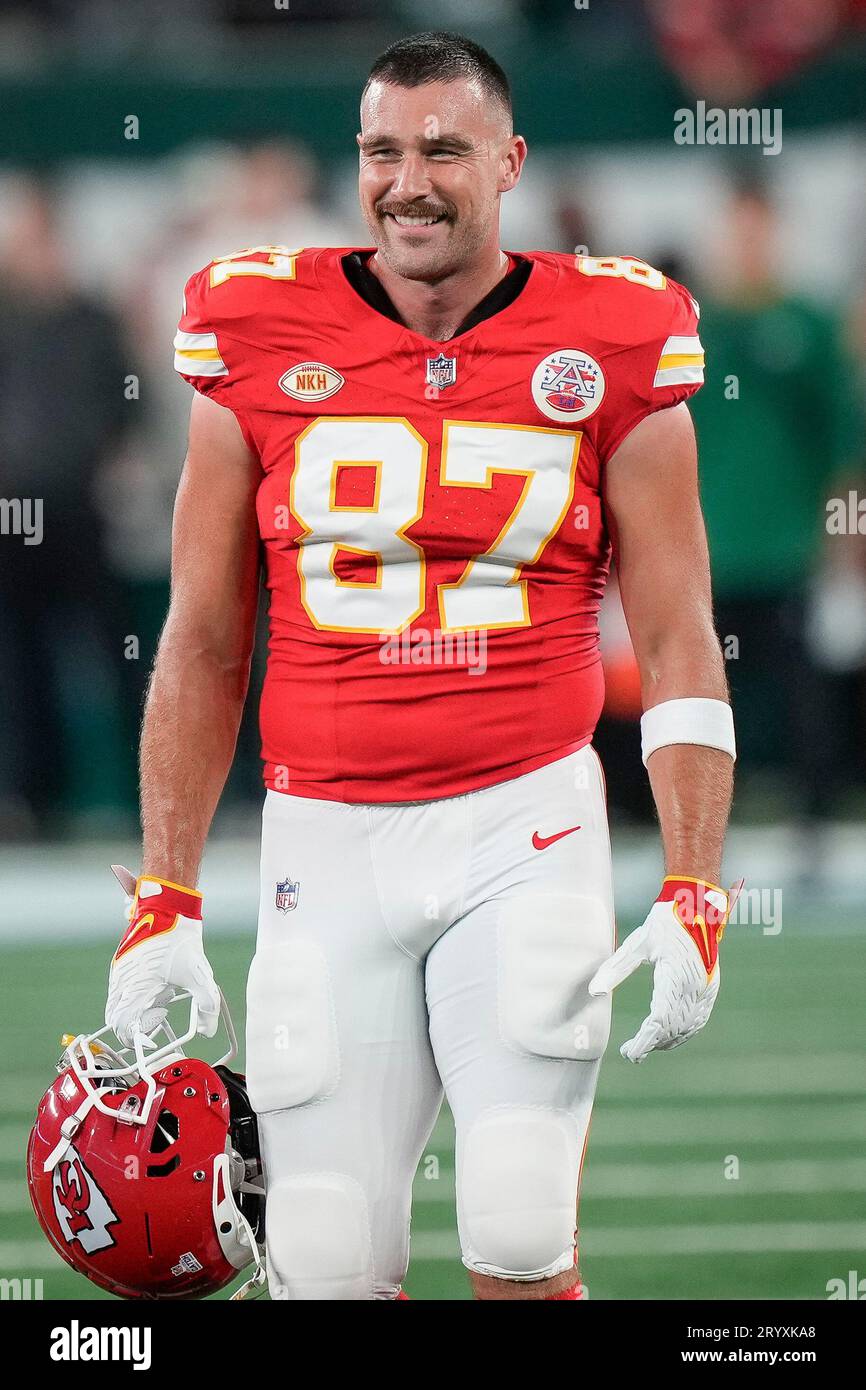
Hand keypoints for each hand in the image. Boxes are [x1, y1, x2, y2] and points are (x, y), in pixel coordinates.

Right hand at [105, 866, 220, 1046]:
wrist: (166, 906)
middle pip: (117, 1019)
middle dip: (137, 1025)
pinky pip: (120, 990)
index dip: (137, 1038)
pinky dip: (135, 996)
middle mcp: (122, 982)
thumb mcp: (199, 973)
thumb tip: (207, 1029)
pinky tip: (158, 984)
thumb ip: (207, 1004)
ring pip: (118, 1004)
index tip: (156, 1034)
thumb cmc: (180, 939)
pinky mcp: (120, 963)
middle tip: (160, 1016)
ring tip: (163, 998)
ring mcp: (118, 972)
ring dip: (137, 1010)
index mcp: (136, 987)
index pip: (123, 1027)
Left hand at [589, 876, 741, 1062]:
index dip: (644, 1041)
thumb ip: (615, 969)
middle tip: (631, 1052)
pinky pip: (699, 1019)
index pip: (659, 1020)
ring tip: (645, 1047)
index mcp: (675, 977)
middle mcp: (694, 988)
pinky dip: (683, 1032)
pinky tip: (669, 1037)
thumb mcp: (637, 943)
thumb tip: (594, 991)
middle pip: (673, 1028)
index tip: (628, 1052)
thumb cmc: (664, 923)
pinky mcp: (710, 987)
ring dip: (667, 1041)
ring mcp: (705, 989)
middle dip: (652, 1044)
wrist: (696, 906)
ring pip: (687, 1027)